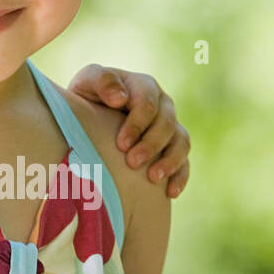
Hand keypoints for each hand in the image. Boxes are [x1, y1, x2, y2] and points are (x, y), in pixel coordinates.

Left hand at [68, 65, 189, 197]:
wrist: (89, 116)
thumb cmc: (88, 95)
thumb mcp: (88, 81)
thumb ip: (103, 81)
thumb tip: (120, 98)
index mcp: (144, 86)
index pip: (148, 104)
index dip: (137, 124)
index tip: (121, 144)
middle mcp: (162, 105)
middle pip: (167, 124)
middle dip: (151, 144)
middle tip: (132, 162)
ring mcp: (170, 127)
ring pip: (182, 142)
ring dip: (170, 161)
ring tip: (153, 178)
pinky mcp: (172, 149)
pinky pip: (185, 163)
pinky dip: (180, 177)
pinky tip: (170, 192)